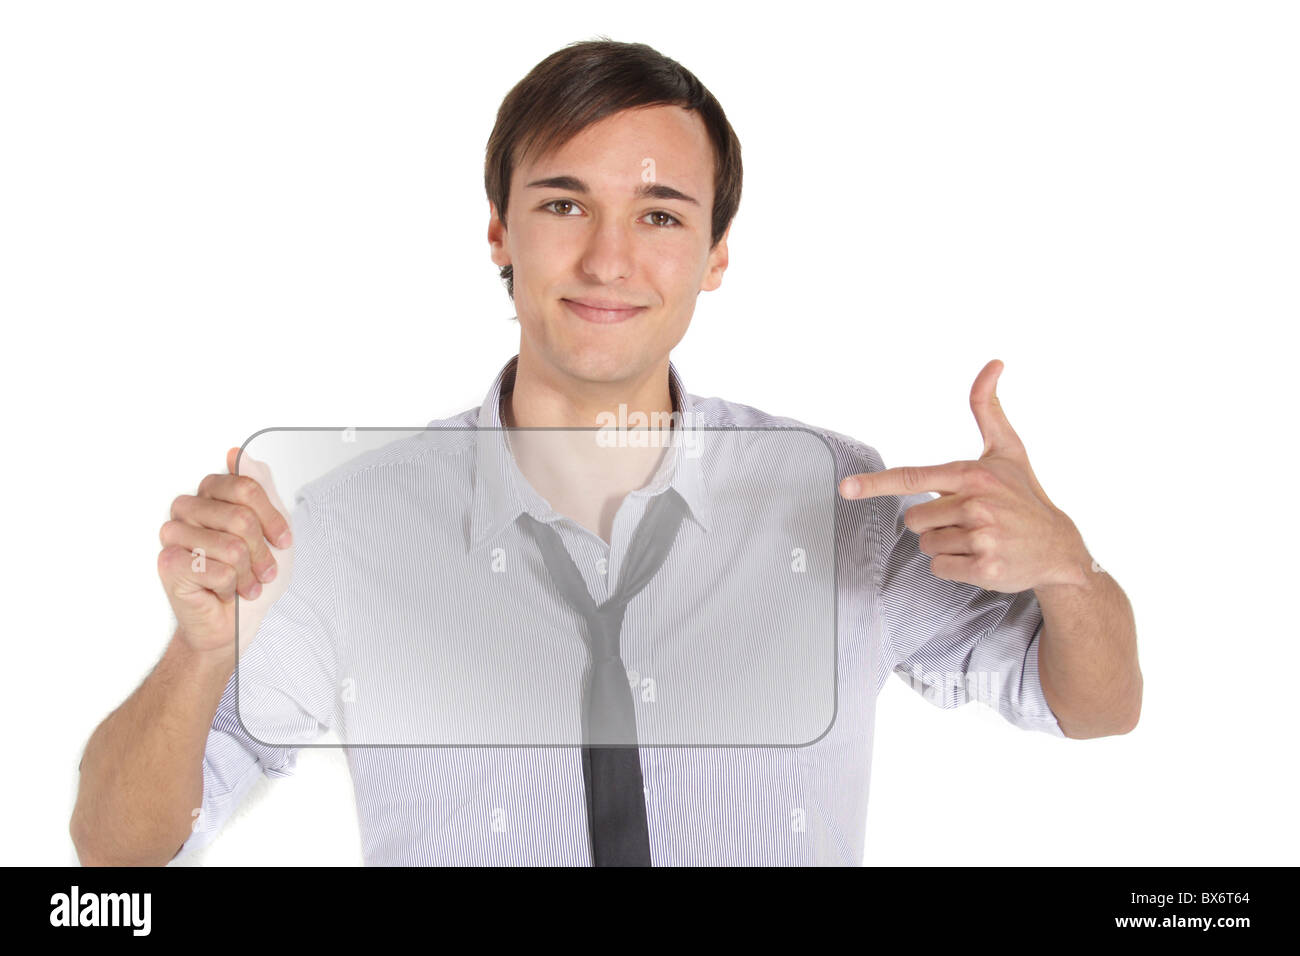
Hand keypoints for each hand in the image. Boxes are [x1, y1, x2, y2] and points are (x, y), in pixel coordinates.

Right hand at [157, 448, 294, 655]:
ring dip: (247, 575)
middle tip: (263, 572)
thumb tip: (239, 454)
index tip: (282, 541)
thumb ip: (259, 488)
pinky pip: (218, 570)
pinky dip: (230, 587)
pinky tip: (221, 592)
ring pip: (231, 547)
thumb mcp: (271, 529)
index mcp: (212, 494)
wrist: (236, 621)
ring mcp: (174, 534)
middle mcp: (189, 508)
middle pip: (240, 517)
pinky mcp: (168, 562)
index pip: (246, 486)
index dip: (272, 518)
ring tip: (243, 584)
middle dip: (261, 553)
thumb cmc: (252, 575)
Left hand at [838, 359, 1088, 592]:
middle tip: (969, 520)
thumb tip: (993, 363)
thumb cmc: (1025, 496)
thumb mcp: (1008, 449)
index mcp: (973, 474)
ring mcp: (982, 537)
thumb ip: (988, 408)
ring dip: (947, 545)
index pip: (913, 477)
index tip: (845, 488)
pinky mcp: (986, 568)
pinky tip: (982, 557)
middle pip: (914, 519)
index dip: (875, 483)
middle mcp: (977, 504)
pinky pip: (940, 568)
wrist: (1060, 548)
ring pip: (927, 545)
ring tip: (979, 538)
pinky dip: (956, 567)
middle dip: (934, 522)